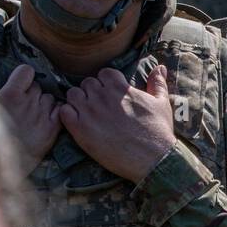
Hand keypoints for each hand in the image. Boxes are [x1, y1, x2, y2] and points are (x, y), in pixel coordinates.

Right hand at [0, 64, 62, 168]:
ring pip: (50, 98)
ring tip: (34, 119)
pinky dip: (56, 113)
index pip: (26, 71)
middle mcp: (29, 101)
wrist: (4, 164)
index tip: (21, 86)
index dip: (24, 78)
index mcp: (10, 94)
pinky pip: (60, 111)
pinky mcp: (52, 128)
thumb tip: (11, 89)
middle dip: (33, 95)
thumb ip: (3, 97)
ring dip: (45, 105)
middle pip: (38, 87)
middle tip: (24, 110)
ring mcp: (42, 114)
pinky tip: (48, 122)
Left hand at [57, 64, 174, 182]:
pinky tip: (78, 124)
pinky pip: (64, 112)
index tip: (111, 95)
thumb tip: (160, 67)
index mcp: (120, 87)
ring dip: (78, 102)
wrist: (152, 158)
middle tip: (100, 108)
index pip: (104, 73)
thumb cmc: (159, 131)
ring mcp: (90, 112)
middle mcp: (102, 96)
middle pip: (87, 83)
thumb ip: (157, 83)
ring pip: (72, 95)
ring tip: (87, 114)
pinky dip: (68, 115)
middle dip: (92, 93)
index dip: (106, 83)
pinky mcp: (80, 129)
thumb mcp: (162, 103)